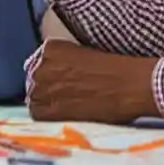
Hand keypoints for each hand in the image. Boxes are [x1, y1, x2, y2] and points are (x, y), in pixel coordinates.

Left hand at [26, 40, 159, 123]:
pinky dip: (48, 117)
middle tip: (67, 99)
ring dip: (47, 104)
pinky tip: (67, 116)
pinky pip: (38, 114)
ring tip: (70, 108)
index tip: (62, 84)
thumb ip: (64, 62)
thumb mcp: (85, 54)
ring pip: (34, 99)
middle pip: (33, 81)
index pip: (37, 64)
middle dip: (46, 90)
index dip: (49, 77)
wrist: (130, 85)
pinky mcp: (48, 107)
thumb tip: (58, 77)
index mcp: (51, 47)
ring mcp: (42, 86)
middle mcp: (41, 64)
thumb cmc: (117, 70)